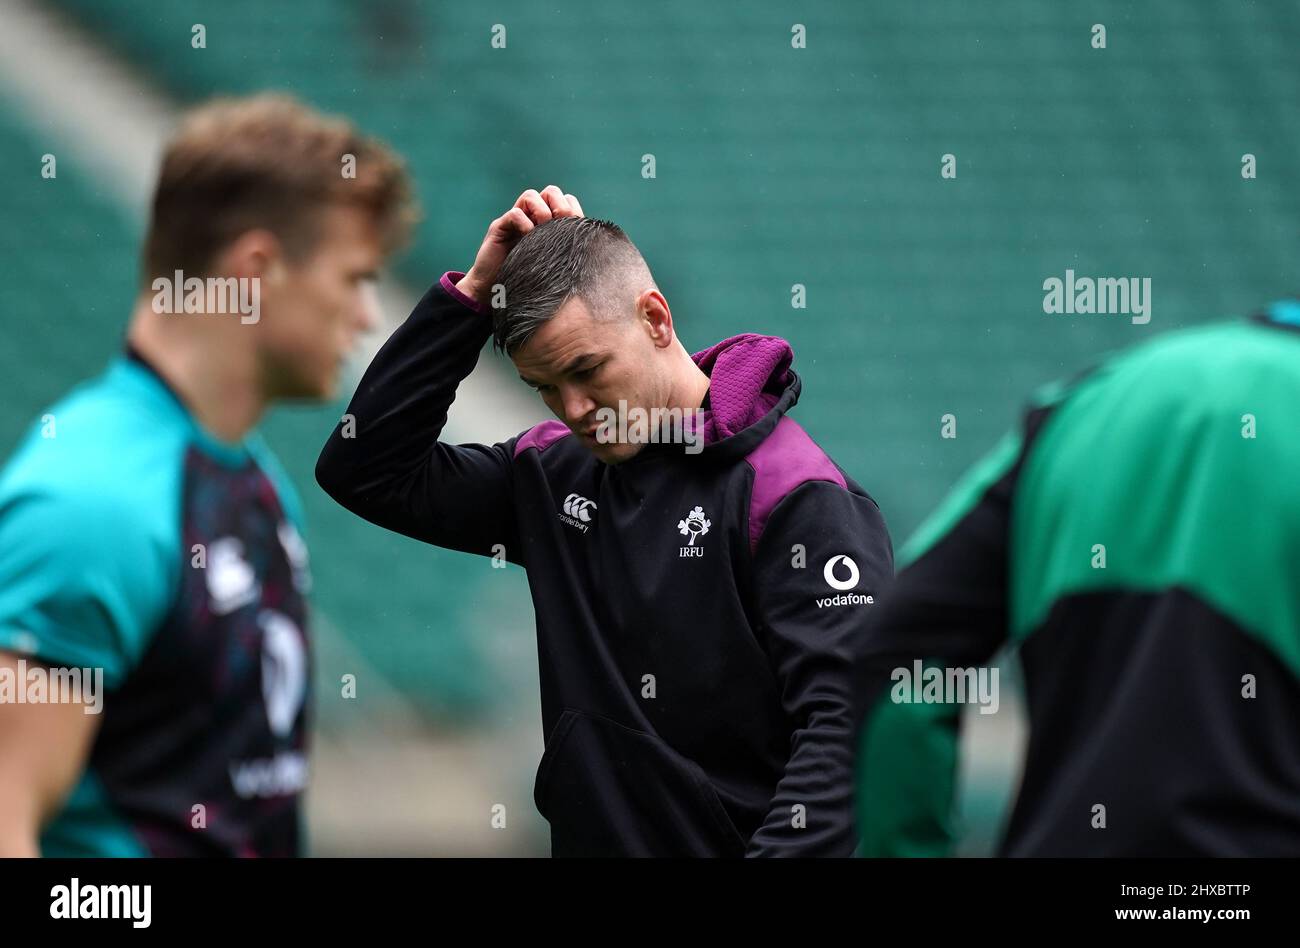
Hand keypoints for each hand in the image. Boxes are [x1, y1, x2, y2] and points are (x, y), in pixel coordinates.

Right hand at [456, 186, 583, 305]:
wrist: (495, 295)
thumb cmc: (529, 283)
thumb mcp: (554, 265)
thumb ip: (568, 251)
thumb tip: (595, 246)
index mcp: (549, 225)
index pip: (566, 200)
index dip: (572, 209)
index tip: (574, 229)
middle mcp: (532, 218)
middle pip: (550, 192)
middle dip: (559, 205)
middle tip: (560, 224)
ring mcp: (515, 221)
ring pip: (531, 196)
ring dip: (542, 211)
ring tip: (542, 231)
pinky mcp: (499, 227)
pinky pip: (515, 213)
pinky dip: (524, 222)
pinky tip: (527, 238)